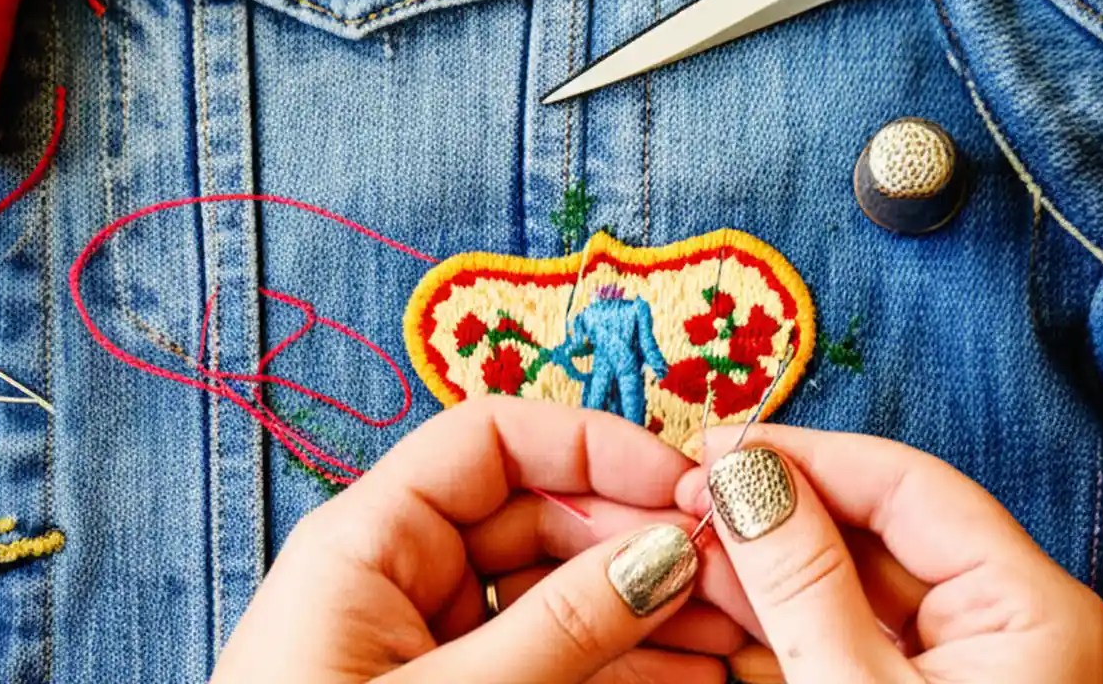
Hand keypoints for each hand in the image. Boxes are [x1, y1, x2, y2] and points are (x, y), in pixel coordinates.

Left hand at [213, 397, 746, 683]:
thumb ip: (559, 629)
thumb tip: (664, 555)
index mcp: (371, 540)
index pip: (492, 442)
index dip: (593, 447)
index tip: (681, 484)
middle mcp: (404, 573)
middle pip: (541, 513)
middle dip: (638, 536)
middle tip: (726, 571)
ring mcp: (435, 636)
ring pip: (558, 589)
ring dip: (646, 604)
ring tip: (731, 626)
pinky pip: (553, 654)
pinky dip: (622, 662)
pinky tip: (690, 672)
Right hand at [677, 425, 1102, 682]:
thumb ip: (798, 581)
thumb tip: (746, 477)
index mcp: (1026, 608)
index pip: (906, 483)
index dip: (805, 455)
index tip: (720, 447)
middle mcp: (1001, 623)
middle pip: (873, 527)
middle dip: (774, 511)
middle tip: (693, 497)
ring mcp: (955, 662)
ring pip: (847, 582)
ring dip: (764, 564)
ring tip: (689, 541)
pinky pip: (839, 632)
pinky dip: (777, 616)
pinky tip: (719, 594)